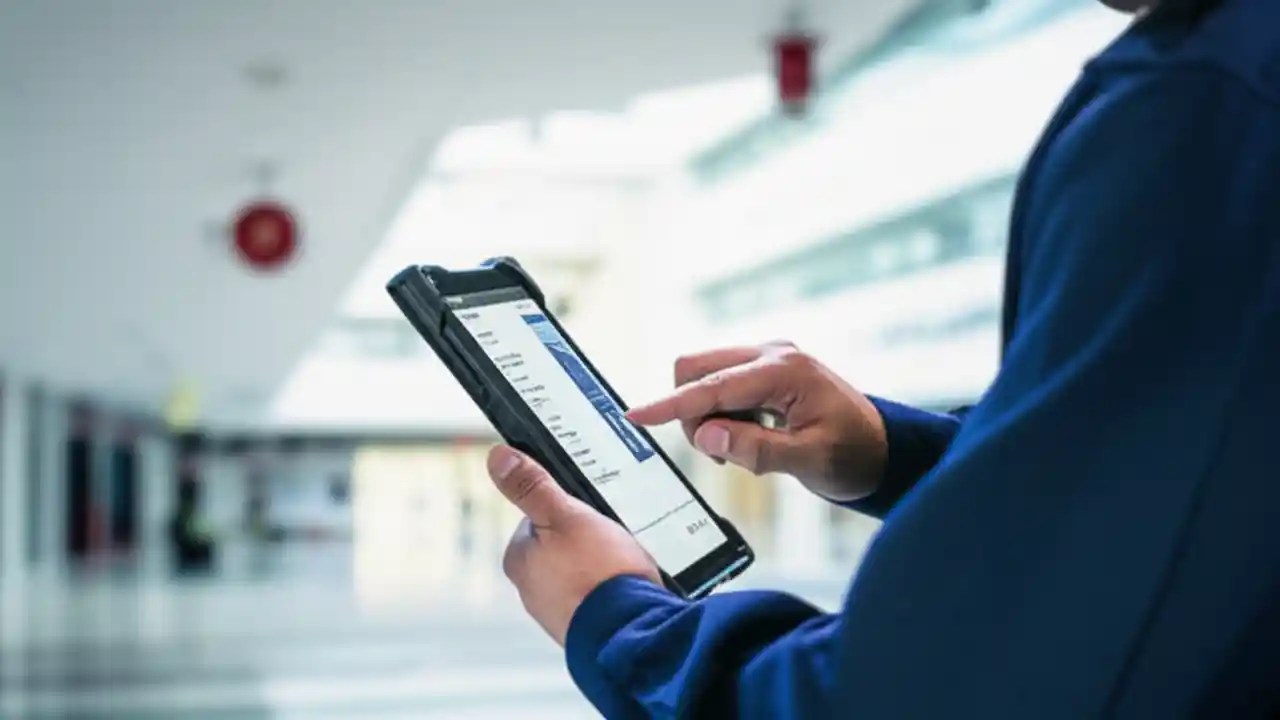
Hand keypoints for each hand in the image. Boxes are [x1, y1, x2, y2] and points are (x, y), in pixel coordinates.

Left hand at [487, 445, 661, 644]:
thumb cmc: (597, 572)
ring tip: (621, 562)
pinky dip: (611, 587)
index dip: (567, 508)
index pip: (537, 518)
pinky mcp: (584, 626)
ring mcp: (558, 612)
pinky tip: (625, 585)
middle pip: (560, 544)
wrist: (630, 630)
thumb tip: (497, 457)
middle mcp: (530, 589)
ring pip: (581, 571)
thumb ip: (531, 486)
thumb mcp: (565, 515)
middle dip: (586, 537)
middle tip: (610, 536)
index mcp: (519, 560)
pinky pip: (597, 595)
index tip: (589, 511)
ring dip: (601, 564)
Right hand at [626, 341, 886, 501]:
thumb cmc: (853, 454)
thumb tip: (708, 435)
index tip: (636, 416)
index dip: (672, 406)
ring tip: (746, 448)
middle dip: (692, 411)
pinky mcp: (764, 371)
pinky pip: (720, 386)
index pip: (713, 387)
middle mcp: (772, 354)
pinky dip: (722, 414)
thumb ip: (757, 449)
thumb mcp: (809, 460)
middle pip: (696, 368)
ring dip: (709, 416)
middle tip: (722, 451)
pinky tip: (752, 436)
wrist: (881, 449)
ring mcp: (767, 359)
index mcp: (784, 370)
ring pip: (704, 377)